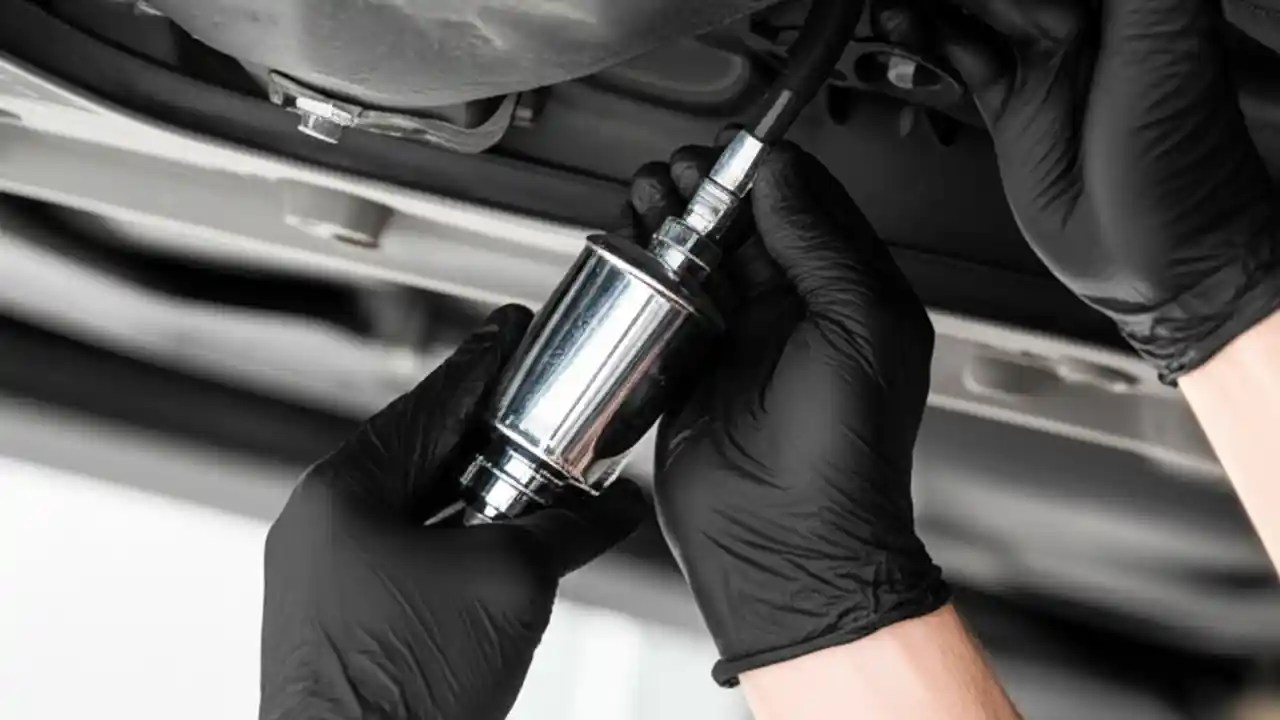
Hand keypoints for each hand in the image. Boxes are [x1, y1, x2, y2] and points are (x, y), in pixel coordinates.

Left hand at [259, 305, 644, 719]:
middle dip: (486, 429)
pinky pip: (405, 551)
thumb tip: (612, 509)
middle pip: (419, 449)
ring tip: (530, 477)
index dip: (482, 361)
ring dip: (476, 490)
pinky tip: (499, 547)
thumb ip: (567, 529)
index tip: (511, 332)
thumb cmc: (403, 694)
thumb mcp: (510, 583)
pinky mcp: (341, 618)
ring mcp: (324, 575)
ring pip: (414, 504)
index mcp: (342, 494)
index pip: (428, 400)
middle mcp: (321, 526)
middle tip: (535, 402)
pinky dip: (456, 538)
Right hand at [633, 143, 948, 686]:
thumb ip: (820, 244)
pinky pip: (669, 304)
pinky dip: (649, 272)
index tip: (733, 153)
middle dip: (712, 191)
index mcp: (852, 298)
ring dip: (676, 223)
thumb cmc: (842, 455)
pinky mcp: (694, 369)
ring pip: (705, 258)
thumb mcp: (856, 329)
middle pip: (750, 225)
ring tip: (651, 198)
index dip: (770, 171)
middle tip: (682, 174)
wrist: (786, 542)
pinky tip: (634, 249)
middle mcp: (798, 314)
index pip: (811, 206)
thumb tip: (782, 176)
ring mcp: (743, 341)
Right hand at [912, 0, 1279, 380]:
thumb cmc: (1181, 164)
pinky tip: (897, 25)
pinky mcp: (1011, 102)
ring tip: (881, 0)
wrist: (1162, 262)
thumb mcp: (1162, 44)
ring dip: (926, 0)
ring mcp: (1042, 58)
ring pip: (970, 6)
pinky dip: (923, 38)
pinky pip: (957, 54)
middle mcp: (1083, 16)